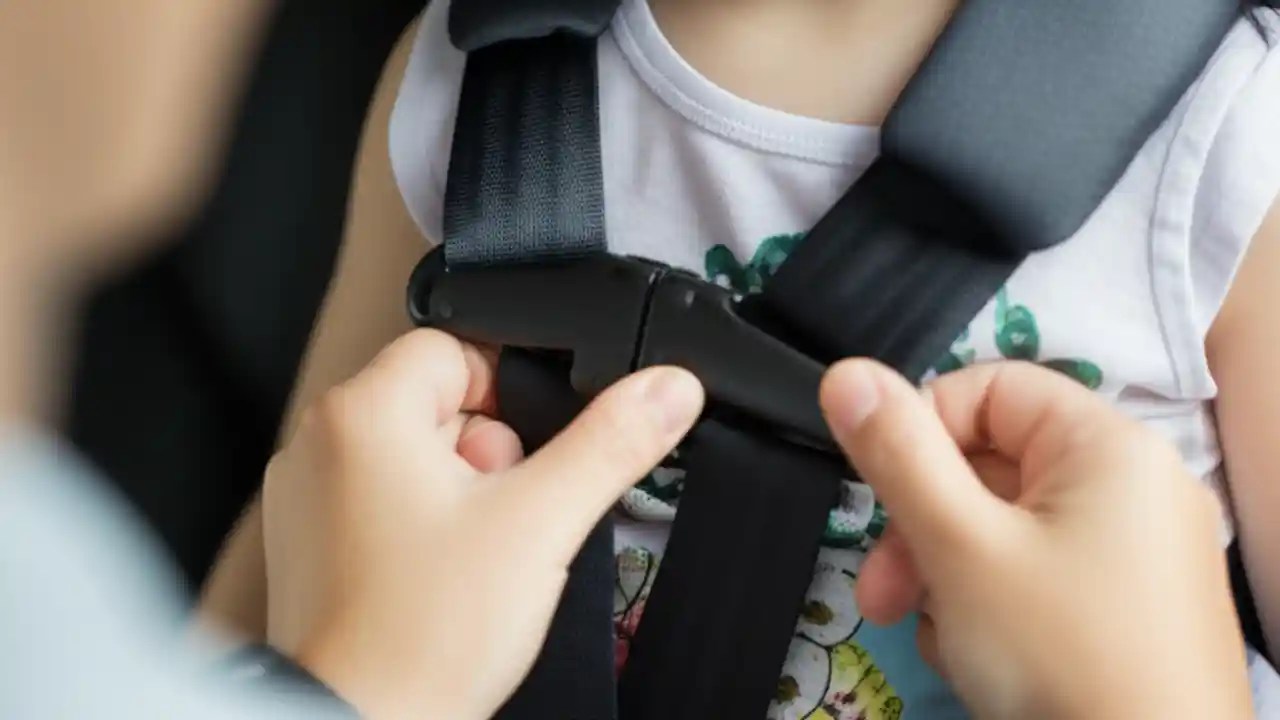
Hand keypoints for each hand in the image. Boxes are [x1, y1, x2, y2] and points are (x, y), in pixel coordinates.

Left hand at [261, 330, 703, 719]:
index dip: (510, 393)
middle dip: (490, 451)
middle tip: (504, 514)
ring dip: (460, 489)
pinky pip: (382, 499)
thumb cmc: (424, 636)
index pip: (455, 347)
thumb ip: (612, 443)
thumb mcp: (542, 523)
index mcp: (363, 412)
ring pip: (414, 453)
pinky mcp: (310, 540)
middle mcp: (320, 442)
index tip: (531, 450)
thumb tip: (665, 389)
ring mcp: (306, 494)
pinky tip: (443, 574)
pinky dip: (423, 524)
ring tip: (473, 553)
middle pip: (438, 402)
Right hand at [820, 360, 1252, 719]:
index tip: (879, 497)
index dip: (921, 432)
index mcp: (1107, 446)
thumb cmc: (1058, 654)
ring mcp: (1138, 552)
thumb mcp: (960, 548)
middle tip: (880, 595)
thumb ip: (898, 455)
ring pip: (1006, 528)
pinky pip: (1039, 573)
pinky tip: (975, 656)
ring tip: (932, 635)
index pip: (989, 388)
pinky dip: (993, 605)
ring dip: (947, 573)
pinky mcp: (1131, 607)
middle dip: (921, 526)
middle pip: (991, 464)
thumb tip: (844, 373)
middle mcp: (1134, 486)